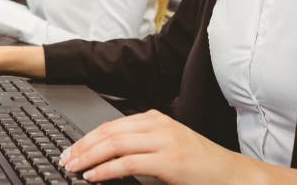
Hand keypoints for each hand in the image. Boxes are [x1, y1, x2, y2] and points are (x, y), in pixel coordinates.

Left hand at [59, 110, 242, 183]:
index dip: (87, 137)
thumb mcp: (166, 149)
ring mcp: (164, 141)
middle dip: (82, 146)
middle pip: (109, 131)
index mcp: (155, 119)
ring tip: (73, 168)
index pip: (111, 124)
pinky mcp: (170, 161)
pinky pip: (129, 163)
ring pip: (115, 144)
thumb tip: (106, 158)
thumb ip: (140, 148)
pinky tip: (93, 177)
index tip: (70, 150)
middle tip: (65, 159)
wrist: (231, 174)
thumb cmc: (199, 166)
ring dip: (89, 157)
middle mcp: (157, 125)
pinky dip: (106, 170)